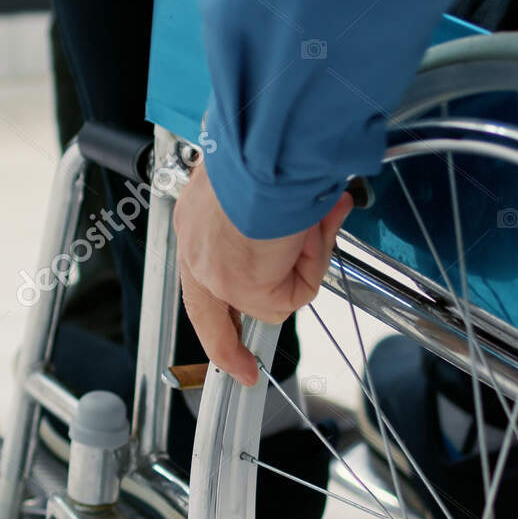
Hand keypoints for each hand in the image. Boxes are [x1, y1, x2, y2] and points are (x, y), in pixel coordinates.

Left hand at [173, 163, 351, 385]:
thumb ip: (283, 210)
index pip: (199, 269)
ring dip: (304, 258)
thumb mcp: (268, 182)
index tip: (221, 340)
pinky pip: (294, 293)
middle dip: (230, 344)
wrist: (265, 149)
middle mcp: (196, 244)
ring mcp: (216, 270)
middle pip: (214, 308)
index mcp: (197, 215)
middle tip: (244, 372)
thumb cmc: (267, 147)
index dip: (212, 308)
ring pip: (270, 294)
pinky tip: (313, 224)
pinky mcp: (244, 285)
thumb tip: (321, 215)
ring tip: (312, 216)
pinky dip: (314, 261)